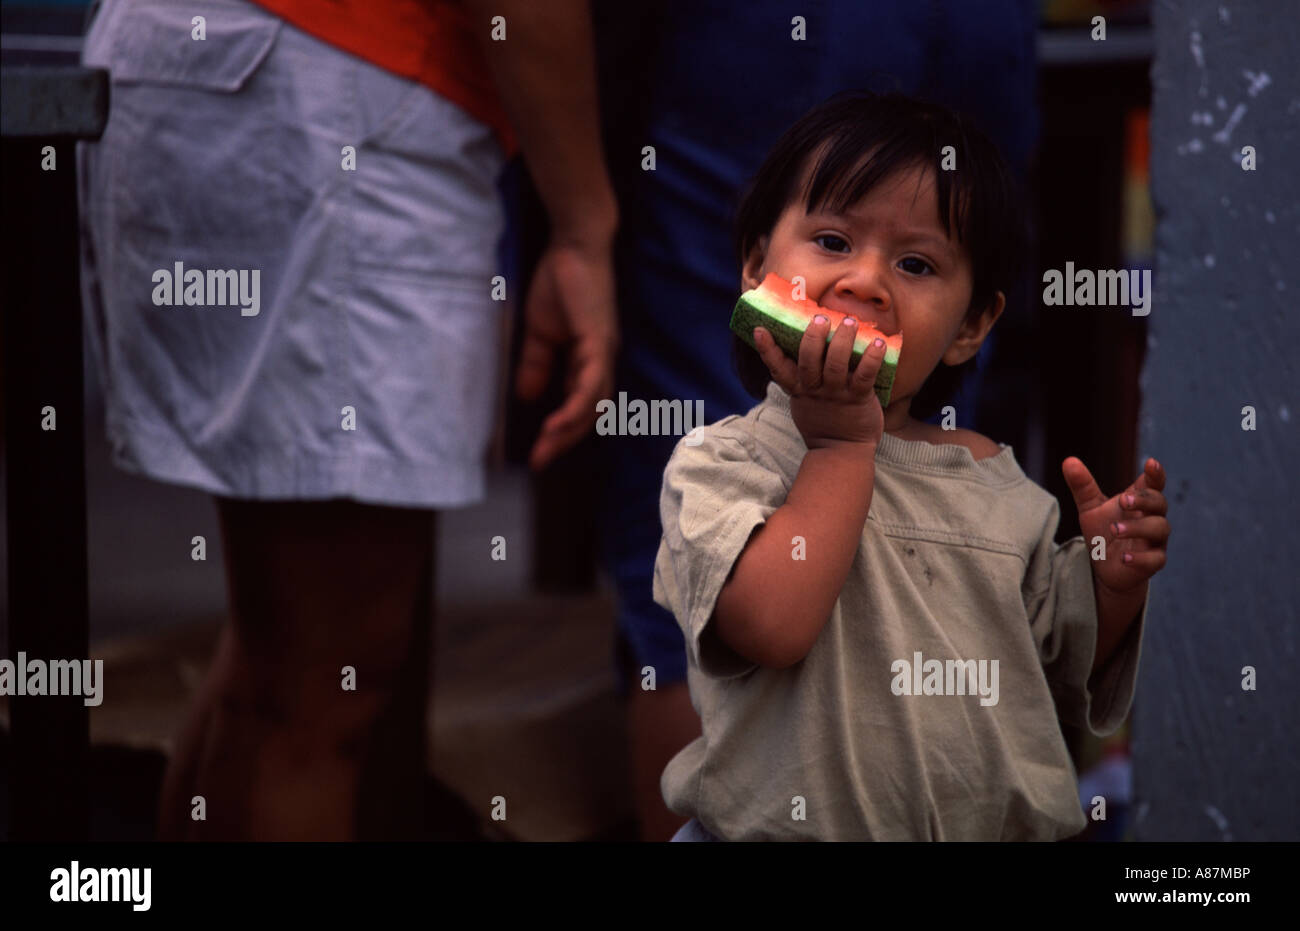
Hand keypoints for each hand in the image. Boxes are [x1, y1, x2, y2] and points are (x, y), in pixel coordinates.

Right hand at [515, 237, 618, 469]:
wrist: (573, 245)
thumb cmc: (560, 282)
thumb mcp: (540, 332)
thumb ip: (536, 364)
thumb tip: (528, 397)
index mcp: (587, 360)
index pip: (579, 405)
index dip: (561, 431)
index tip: (538, 453)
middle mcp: (600, 362)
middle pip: (589, 412)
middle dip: (564, 439)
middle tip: (540, 461)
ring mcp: (603, 353)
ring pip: (593, 404)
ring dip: (570, 429)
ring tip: (546, 447)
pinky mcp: (599, 342)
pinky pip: (591, 383)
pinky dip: (576, 405)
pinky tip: (558, 422)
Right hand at [753, 314, 884, 450]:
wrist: (842, 452)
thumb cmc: (823, 421)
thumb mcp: (803, 402)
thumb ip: (802, 379)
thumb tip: (803, 345)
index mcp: (799, 389)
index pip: (778, 368)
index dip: (768, 350)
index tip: (760, 329)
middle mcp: (815, 390)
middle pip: (809, 361)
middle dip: (813, 337)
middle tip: (820, 318)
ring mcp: (837, 394)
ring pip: (836, 363)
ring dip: (843, 340)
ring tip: (849, 322)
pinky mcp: (859, 398)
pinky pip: (865, 375)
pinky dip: (872, 357)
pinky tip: (878, 343)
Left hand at [1063, 456, 1169, 594]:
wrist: (1104, 566)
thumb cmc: (1103, 530)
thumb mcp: (1090, 507)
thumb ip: (1082, 485)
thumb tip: (1068, 460)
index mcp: (1139, 501)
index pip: (1153, 484)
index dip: (1155, 474)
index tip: (1151, 463)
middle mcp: (1152, 517)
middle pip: (1159, 503)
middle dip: (1143, 500)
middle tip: (1122, 501)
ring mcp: (1155, 540)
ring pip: (1159, 528)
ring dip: (1138, 528)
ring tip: (1114, 530)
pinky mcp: (1153, 562)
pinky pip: (1155, 559)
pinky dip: (1141, 558)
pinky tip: (1124, 557)